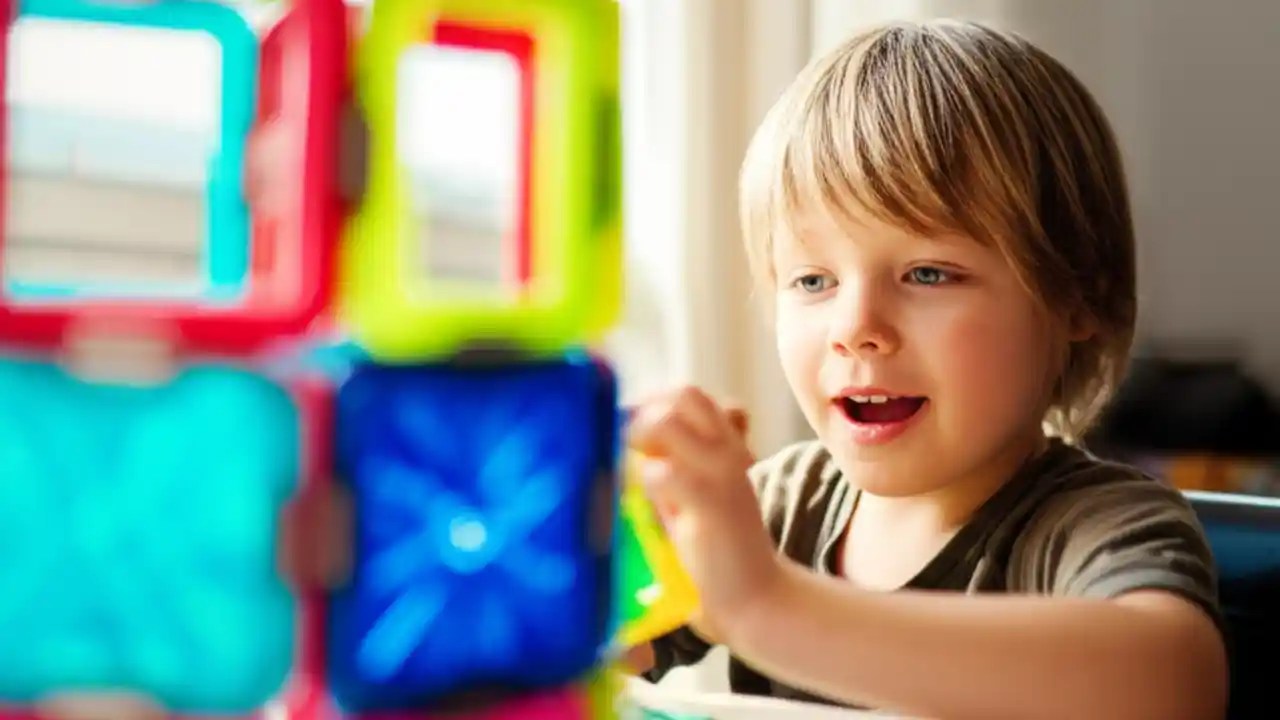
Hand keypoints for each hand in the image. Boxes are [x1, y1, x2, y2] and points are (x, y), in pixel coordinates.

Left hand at [627, 387, 783, 641]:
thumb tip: (627, 440)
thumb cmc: (718, 550)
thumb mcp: (697, 494)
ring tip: (637, 473)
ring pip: (667, 420)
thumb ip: (675, 463)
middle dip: (646, 412)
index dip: (654, 405)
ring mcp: (722, 472)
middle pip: (684, 394)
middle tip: (631, 451)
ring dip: (639, 439)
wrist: (757, 598)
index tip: (633, 437)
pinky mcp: (710, 504)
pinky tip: (650, 507)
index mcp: (727, 446)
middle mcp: (728, 450)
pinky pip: (663, 471)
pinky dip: (646, 482)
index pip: (689, 396)